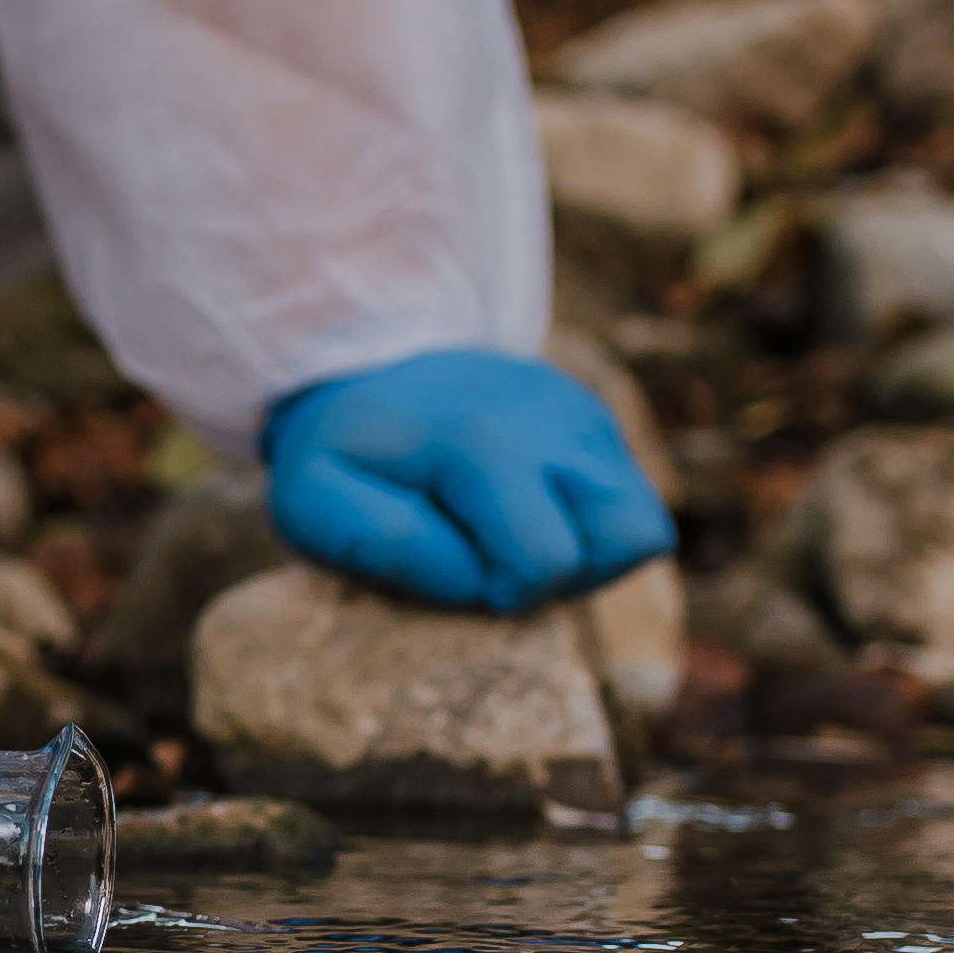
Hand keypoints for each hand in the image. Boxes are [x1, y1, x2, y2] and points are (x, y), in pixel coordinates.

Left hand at [263, 349, 674, 615]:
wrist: (366, 363)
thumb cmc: (339, 451)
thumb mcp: (312, 499)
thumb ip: (377, 542)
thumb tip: (471, 575)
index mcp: (484, 438)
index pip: (545, 561)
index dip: (499, 589)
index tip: (451, 562)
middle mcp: (555, 419)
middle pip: (627, 539)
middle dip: (555, 577)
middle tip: (488, 554)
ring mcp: (586, 417)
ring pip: (642, 528)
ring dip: (585, 558)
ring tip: (515, 540)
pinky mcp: (598, 424)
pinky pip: (630, 509)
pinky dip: (586, 532)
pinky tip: (530, 514)